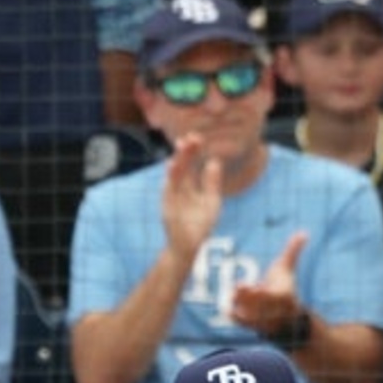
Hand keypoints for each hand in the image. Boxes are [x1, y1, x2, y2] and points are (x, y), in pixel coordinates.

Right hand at [160, 134, 227, 256]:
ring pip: (175, 172)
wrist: (188, 246)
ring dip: (179, 159)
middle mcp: (180, 186)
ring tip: (183, 145)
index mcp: (191, 184)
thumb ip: (212, 182)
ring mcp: (173, 194)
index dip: (194, 151)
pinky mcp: (168, 204)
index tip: (198, 138)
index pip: (192, 163)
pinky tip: (173, 164)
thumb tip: (214, 161)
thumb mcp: (211, 201)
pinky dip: (171, 176)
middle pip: (183, 164)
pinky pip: (168, 187)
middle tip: (191, 136)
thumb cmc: (200, 225)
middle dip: (186, 151)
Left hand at [229, 230, 308, 340]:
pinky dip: (235, 318)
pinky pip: (244, 324)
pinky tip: (226, 309)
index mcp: (283, 296)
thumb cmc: (285, 286)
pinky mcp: (255, 327)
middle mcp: (275, 310)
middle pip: (259, 306)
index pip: (271, 296)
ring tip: (230, 295)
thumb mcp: (288, 268)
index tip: (248, 286)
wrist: (288, 315)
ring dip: (239, 306)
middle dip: (247, 298)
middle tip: (234, 289)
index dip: (259, 293)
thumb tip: (304, 232)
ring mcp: (265, 320)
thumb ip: (293, 250)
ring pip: (251, 316)